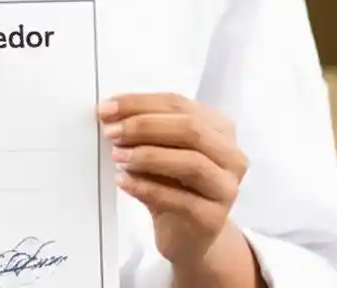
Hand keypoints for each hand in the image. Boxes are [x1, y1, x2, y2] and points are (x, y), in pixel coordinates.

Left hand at [98, 93, 249, 267]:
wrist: (185, 233)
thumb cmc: (171, 184)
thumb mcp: (158, 150)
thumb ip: (143, 129)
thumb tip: (109, 112)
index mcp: (218, 128)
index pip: (179, 104)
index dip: (140, 103)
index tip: (106, 108)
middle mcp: (231, 155)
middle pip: (190, 129)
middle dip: (144, 126)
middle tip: (111, 132)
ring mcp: (226, 188)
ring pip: (192, 162)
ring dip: (148, 156)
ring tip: (117, 156)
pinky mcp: (213, 218)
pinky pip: (181, 199)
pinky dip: (147, 187)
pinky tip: (123, 181)